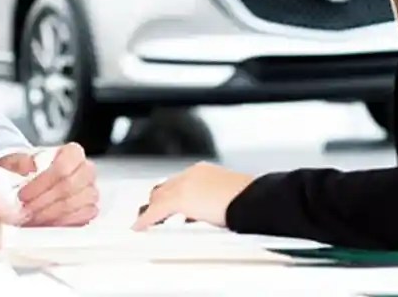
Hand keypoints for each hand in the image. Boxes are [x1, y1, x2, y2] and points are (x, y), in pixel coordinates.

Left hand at [0, 143, 98, 226]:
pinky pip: (81, 219)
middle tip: (24, 209)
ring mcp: (91, 191)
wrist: (32, 184)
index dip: (41, 183)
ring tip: (30, 217)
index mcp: (72, 153)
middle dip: (43, 201)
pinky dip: (60, 223)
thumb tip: (29, 165)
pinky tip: (44, 222)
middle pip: (69, 187)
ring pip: (75, 204)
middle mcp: (86, 170)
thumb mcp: (17, 162)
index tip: (23, 195)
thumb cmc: (26, 171)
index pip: (63, 167)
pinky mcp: (90, 210)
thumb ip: (20, 162)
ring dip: (49, 214)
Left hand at [132, 162, 254, 229]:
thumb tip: (215, 213)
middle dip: (157, 201)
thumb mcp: (232, 198)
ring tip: (145, 221)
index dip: (170, 195)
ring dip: (152, 210)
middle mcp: (193, 173)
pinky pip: (157, 210)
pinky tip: (141, 226)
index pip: (180, 182)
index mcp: (205, 171)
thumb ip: (217, 202)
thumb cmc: (252, 201)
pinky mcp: (181, 199)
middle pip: (165, 187)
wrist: (256, 199)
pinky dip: (147, 219)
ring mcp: (186, 184)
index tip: (167, 206)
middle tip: (151, 214)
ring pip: (159, 197)